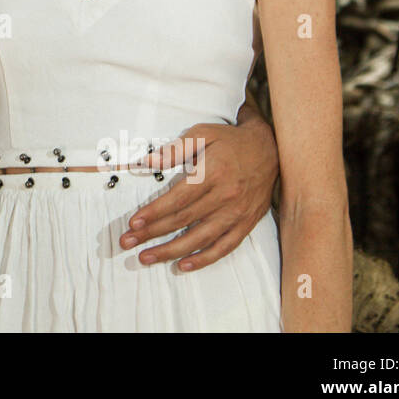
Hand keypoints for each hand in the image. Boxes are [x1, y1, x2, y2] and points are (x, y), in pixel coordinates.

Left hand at [119, 119, 278, 269]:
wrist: (270, 150)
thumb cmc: (231, 142)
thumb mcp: (203, 134)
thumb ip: (176, 149)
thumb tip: (148, 161)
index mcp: (212, 174)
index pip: (177, 199)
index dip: (154, 212)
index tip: (133, 222)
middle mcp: (225, 197)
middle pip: (183, 220)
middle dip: (152, 233)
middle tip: (128, 242)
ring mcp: (236, 214)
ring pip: (200, 238)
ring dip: (171, 250)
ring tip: (147, 257)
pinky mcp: (245, 224)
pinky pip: (224, 247)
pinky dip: (204, 259)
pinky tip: (184, 265)